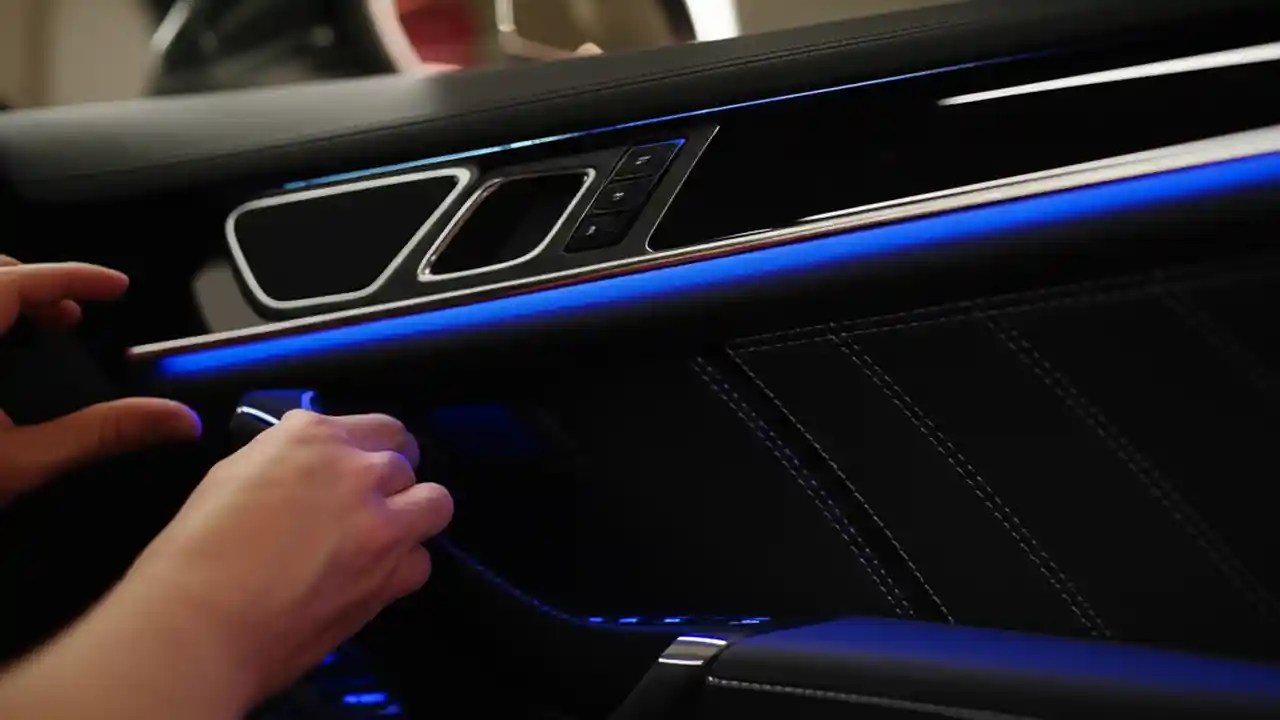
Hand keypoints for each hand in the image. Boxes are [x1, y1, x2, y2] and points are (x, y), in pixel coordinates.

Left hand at [0, 257, 200, 503]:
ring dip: (6, 300)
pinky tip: (1, 364)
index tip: (115, 286)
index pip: (22, 279)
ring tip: (36, 331)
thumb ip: (100, 434)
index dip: (77, 276)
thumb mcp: (21, 461)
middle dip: (36, 282)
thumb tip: (176, 421)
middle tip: (71, 316)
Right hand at [123, 410, 452, 706]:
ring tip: (386, 540)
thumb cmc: (195, 555)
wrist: (198, 624)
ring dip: (416, 517)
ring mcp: (379, 519)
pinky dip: (402, 571)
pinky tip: (372, 581)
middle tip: (375, 506)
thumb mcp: (235, 475)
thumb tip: (311, 469)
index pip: (375, 426)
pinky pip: (421, 562)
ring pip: (435, 502)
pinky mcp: (389, 572)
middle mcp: (354, 468)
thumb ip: (288, 462)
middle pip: (406, 460)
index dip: (373, 451)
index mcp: (309, 436)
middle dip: (395, 481)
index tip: (366, 468)